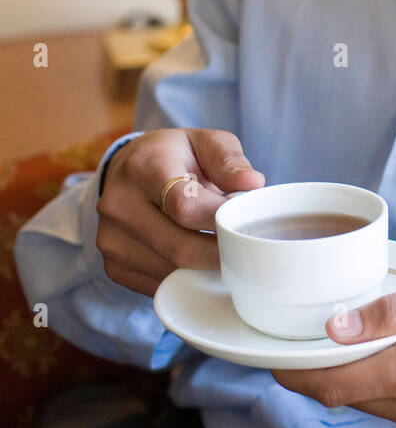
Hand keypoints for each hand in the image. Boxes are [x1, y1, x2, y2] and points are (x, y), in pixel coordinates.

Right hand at [96, 128, 265, 296]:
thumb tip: (252, 184)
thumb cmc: (176, 156)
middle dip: (219, 252)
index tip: (243, 224)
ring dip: (204, 269)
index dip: (220, 220)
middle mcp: (119, 204)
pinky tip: (198, 262)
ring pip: (170, 271)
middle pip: (179, 246)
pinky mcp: (112, 266)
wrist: (129, 169)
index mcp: (143, 167)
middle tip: (245, 249)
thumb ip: (229, 161)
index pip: (184, 205)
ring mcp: (110, 238)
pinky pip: (158, 285)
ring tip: (223, 252)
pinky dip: (185, 279)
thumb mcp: (205, 143)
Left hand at [272, 267, 395, 427]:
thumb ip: (393, 311)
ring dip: (363, 375)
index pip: (330, 383)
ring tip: (371, 335)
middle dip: (327, 367)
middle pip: (347, 396)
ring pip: (374, 404)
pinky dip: (394, 386)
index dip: (293, 370)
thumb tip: (335, 328)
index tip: (271, 354)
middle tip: (318, 330)